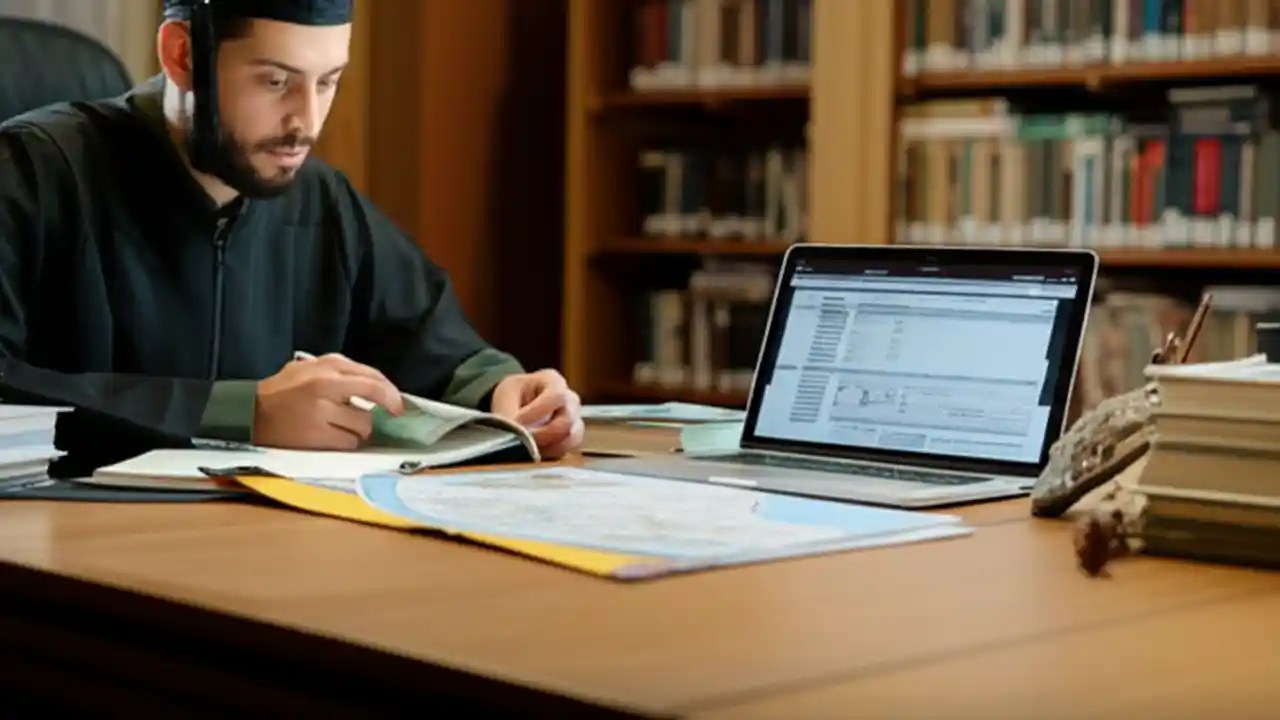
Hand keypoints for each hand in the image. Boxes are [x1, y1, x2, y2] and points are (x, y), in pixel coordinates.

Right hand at [253, 353, 403, 449]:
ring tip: (338, 426)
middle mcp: (327, 386)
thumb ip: (340, 372)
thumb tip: (376, 387)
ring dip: (357, 430)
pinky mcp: (316, 436)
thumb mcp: (309, 368)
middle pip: (372, 400)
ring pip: (363, 425)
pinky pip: (348, 442)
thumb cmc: (282, 390)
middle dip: (378, 412)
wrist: (250, 413)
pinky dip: (345, 442)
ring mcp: (322, 412)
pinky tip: (330, 437)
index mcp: (327, 367)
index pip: (372, 378)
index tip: (398, 406)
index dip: (391, 394)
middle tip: (379, 417)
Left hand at [490, 369, 582, 459]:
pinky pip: (567, 450)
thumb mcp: (505, 399)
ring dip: (548, 446)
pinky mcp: (571, 438)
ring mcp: (574, 419)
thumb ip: (509, 417)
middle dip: (543, 434)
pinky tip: (534, 452)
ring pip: (572, 437)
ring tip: (527, 448)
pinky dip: (550, 454)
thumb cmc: (513, 396)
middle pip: (568, 419)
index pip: (556, 396)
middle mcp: (570, 399)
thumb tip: (513, 438)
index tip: (517, 423)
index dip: (537, 412)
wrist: (516, 405)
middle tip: (521, 442)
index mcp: (553, 381)